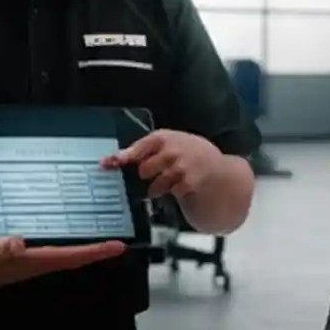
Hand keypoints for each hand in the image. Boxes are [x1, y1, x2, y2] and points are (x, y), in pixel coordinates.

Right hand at [0, 236, 125, 293]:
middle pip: (77, 257)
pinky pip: (56, 248)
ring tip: (101, 240)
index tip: (117, 247)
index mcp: (39, 261)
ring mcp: (37, 260)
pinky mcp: (29, 256)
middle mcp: (43, 262)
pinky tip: (72, 235)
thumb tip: (18, 245)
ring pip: (68, 254)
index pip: (73, 256)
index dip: (96, 252)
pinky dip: (69, 242)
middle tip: (117, 244)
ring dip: (85, 248)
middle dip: (97, 251)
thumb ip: (4, 249)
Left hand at [101, 129, 223, 198]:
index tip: (106, 163)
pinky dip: (171, 193)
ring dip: (158, 188)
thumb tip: (117, 157)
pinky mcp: (187, 183)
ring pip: (154, 184)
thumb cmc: (194, 156)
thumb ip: (149, 149)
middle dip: (147, 174)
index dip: (122, 156)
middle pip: (143, 168)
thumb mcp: (175, 144)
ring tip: (173, 181)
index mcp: (167, 137)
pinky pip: (167, 192)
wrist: (223, 173)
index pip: (140, 146)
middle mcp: (172, 149)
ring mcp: (180, 167)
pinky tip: (182, 187)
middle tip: (158, 173)